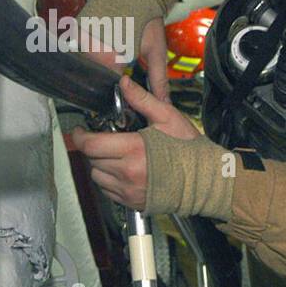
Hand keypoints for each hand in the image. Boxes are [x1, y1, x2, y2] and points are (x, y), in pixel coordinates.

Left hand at [70, 75, 198, 208]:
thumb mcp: (167, 117)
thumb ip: (142, 100)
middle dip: (93, 147)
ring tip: (115, 155)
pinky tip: (123, 170)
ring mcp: (128, 191)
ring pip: (97, 176)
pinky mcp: (131, 203)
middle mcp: (127, 173)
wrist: (205, 181)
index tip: (81, 130)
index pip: (91, 145)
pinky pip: (107, 191)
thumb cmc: (188, 148)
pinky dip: (109, 180)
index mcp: (134, 150)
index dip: (80, 136)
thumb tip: (124, 83)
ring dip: (100, 164)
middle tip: (104, 139)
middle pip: (91, 160)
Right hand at [83, 18, 169, 100]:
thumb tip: (163, 101)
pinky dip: (88, 48)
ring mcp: (81, 40)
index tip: (127, 81)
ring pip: (86, 63)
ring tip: (113, 45)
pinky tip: (103, 38)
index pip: (111, 86)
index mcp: (111, 60)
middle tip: (120, 58)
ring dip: (97, 61)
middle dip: (108, 73)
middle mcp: (92, 52)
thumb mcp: (155, 51)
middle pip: (97, 75)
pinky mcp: (75, 30)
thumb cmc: (146, 17)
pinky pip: (78, 48)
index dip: (121, 87)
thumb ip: (158, 80)